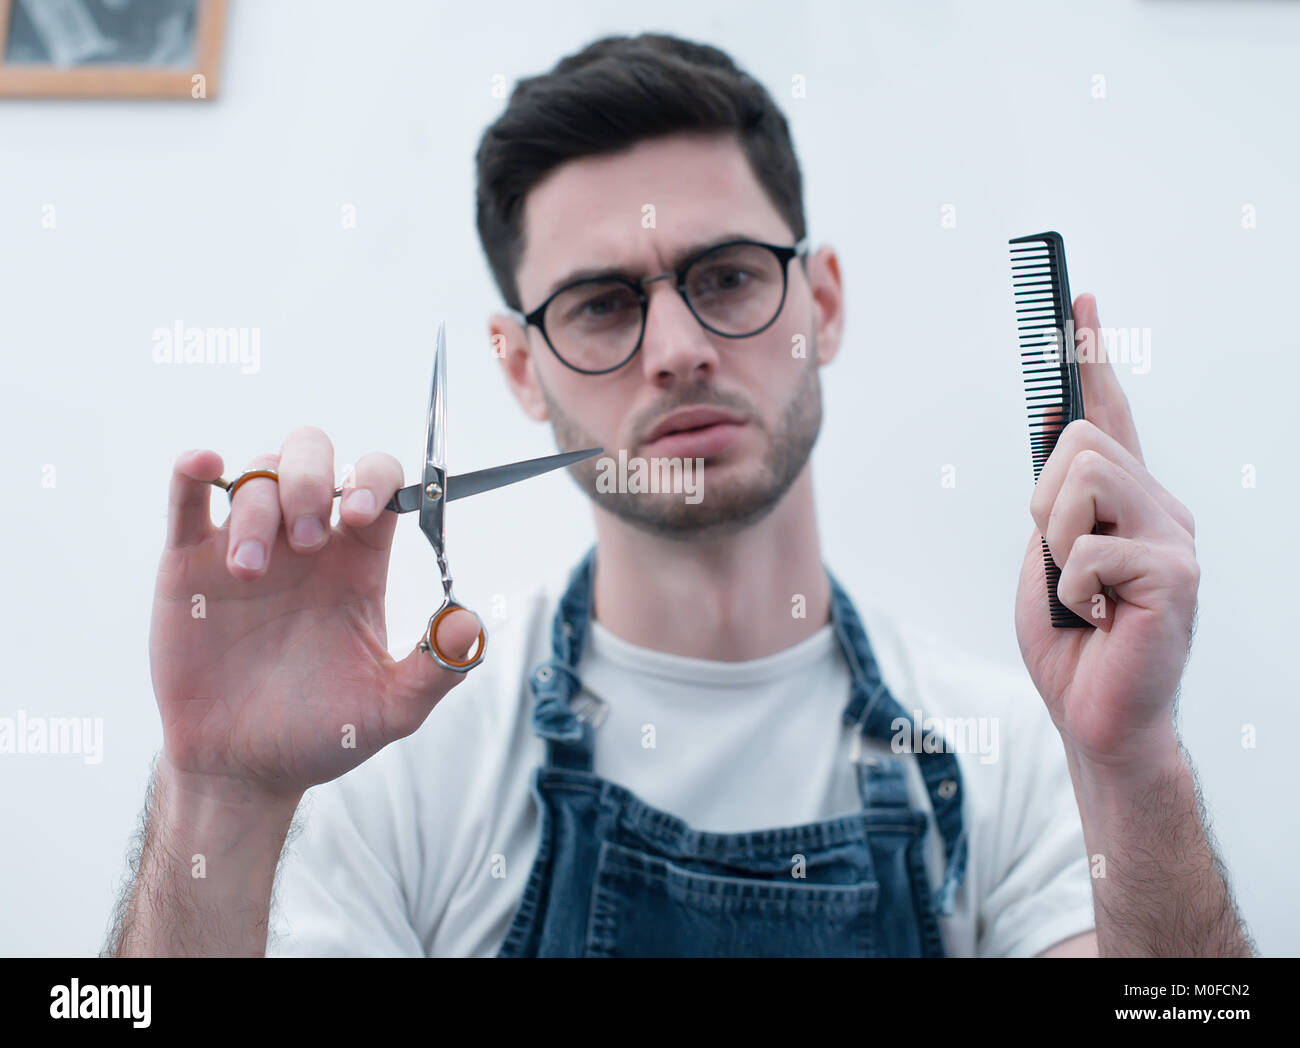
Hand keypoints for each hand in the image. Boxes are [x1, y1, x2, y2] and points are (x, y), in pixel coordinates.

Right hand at [149, 427, 482, 800]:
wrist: (245, 769)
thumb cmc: (323, 734)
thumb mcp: (392, 708)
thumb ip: (438, 667)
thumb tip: (470, 620)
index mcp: (358, 562)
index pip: (377, 483)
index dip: (375, 480)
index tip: (365, 514)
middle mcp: (307, 544)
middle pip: (314, 455)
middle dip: (313, 479)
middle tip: (310, 542)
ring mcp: (248, 547)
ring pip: (256, 474)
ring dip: (258, 508)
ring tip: (251, 575)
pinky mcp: (191, 564)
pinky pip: (189, 496)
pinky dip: (194, 468)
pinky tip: (204, 464)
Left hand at [1014, 295, 1197, 770]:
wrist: (1096, 717)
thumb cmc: (1072, 641)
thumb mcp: (1048, 555)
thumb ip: (1058, 498)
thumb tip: (1060, 423)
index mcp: (1131, 503)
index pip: (1110, 416)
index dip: (1092, 356)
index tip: (1078, 299)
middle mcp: (1164, 510)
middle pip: (1082, 443)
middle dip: (1047, 502)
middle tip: (1060, 562)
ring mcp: (1176, 539)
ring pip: (1084, 482)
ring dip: (1058, 542)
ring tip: (1078, 591)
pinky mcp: (1175, 575)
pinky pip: (1085, 548)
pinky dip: (1068, 589)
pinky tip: (1094, 619)